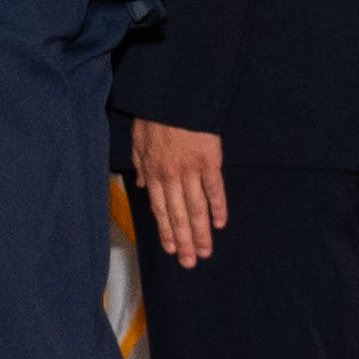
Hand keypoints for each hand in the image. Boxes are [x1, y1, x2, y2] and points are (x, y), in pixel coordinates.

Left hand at [130, 118, 227, 265]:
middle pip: (178, 215)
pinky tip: (220, 223)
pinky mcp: (210, 161)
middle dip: (184, 240)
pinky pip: (214, 189)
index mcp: (153, 172)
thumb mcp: (137, 139)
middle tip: (189, 262)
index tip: (171, 249)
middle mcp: (171, 176)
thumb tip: (142, 185)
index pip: (160, 209)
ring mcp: (191, 170)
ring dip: (201, 232)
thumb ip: (140, 164)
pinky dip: (218, 207)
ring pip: (196, 208)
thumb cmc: (154, 115)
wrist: (173, 96)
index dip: (166, 230)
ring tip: (205, 252)